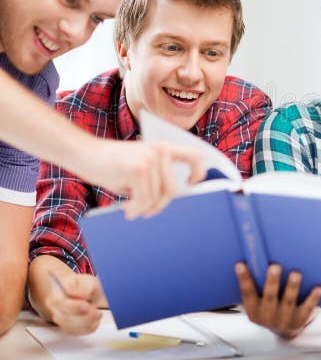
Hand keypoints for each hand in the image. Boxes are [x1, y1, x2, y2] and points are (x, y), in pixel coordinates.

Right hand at [44, 273, 104, 334]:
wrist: (84, 293)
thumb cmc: (85, 286)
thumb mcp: (88, 282)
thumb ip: (84, 287)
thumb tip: (75, 294)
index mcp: (57, 293)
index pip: (59, 302)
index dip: (73, 306)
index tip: (86, 306)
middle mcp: (55, 308)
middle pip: (64, 317)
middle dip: (84, 317)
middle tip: (97, 313)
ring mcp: (59, 319)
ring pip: (70, 327)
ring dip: (87, 323)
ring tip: (97, 314)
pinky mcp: (66, 328)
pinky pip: (76, 333)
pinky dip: (87, 328)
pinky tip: (94, 321)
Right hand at [84, 139, 204, 218]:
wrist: (82, 152)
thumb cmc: (110, 164)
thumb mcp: (138, 166)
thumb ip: (156, 177)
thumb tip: (169, 200)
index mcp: (163, 148)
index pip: (195, 155)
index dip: (199, 172)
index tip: (191, 184)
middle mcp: (160, 150)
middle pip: (172, 189)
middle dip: (159, 206)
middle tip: (145, 212)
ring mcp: (149, 159)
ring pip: (156, 197)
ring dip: (144, 209)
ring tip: (131, 209)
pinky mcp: (137, 169)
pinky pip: (144, 200)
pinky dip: (136, 209)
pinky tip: (126, 209)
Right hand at [236, 262, 320, 338]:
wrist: (283, 332)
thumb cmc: (269, 308)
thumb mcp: (258, 301)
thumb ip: (256, 285)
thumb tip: (254, 256)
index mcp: (254, 310)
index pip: (247, 293)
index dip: (244, 278)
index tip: (240, 263)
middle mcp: (267, 316)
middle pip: (270, 297)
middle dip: (272, 281)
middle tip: (274, 266)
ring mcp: (284, 320)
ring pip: (288, 301)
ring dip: (292, 286)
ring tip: (296, 273)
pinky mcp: (299, 320)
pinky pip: (307, 308)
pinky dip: (313, 297)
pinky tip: (319, 287)